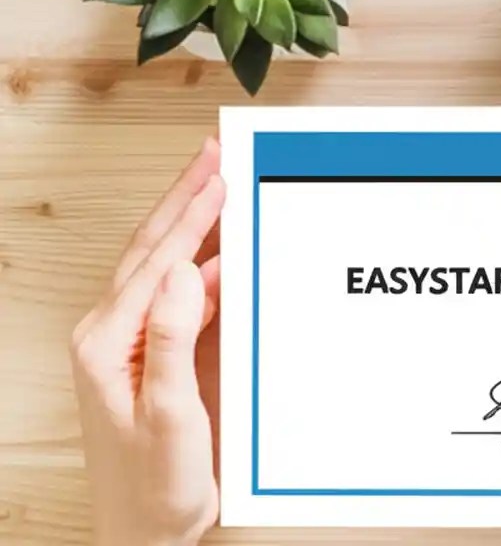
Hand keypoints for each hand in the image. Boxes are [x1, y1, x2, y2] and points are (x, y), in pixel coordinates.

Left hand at [70, 139, 223, 545]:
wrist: (145, 530)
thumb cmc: (153, 484)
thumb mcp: (167, 413)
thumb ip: (172, 338)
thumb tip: (186, 272)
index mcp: (108, 342)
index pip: (157, 261)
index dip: (191, 215)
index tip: (218, 175)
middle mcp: (112, 334)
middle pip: (151, 249)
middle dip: (184, 199)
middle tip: (213, 156)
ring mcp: (132, 344)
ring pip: (162, 266)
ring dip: (192, 224)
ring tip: (219, 187)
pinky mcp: (154, 357)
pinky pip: (180, 297)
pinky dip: (205, 266)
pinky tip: (226, 255)